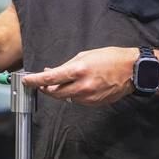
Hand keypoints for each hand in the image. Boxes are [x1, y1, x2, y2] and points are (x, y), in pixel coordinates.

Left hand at [23, 47, 137, 105]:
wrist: (132, 71)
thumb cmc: (111, 58)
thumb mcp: (85, 55)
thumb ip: (66, 65)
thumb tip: (51, 71)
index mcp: (79, 70)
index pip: (50, 78)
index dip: (35, 81)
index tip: (27, 81)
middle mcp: (82, 86)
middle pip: (54, 92)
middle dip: (46, 88)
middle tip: (41, 82)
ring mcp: (88, 97)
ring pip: (65, 98)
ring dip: (60, 90)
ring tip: (64, 80)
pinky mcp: (93, 103)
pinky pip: (77, 101)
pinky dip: (73, 94)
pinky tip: (78, 85)